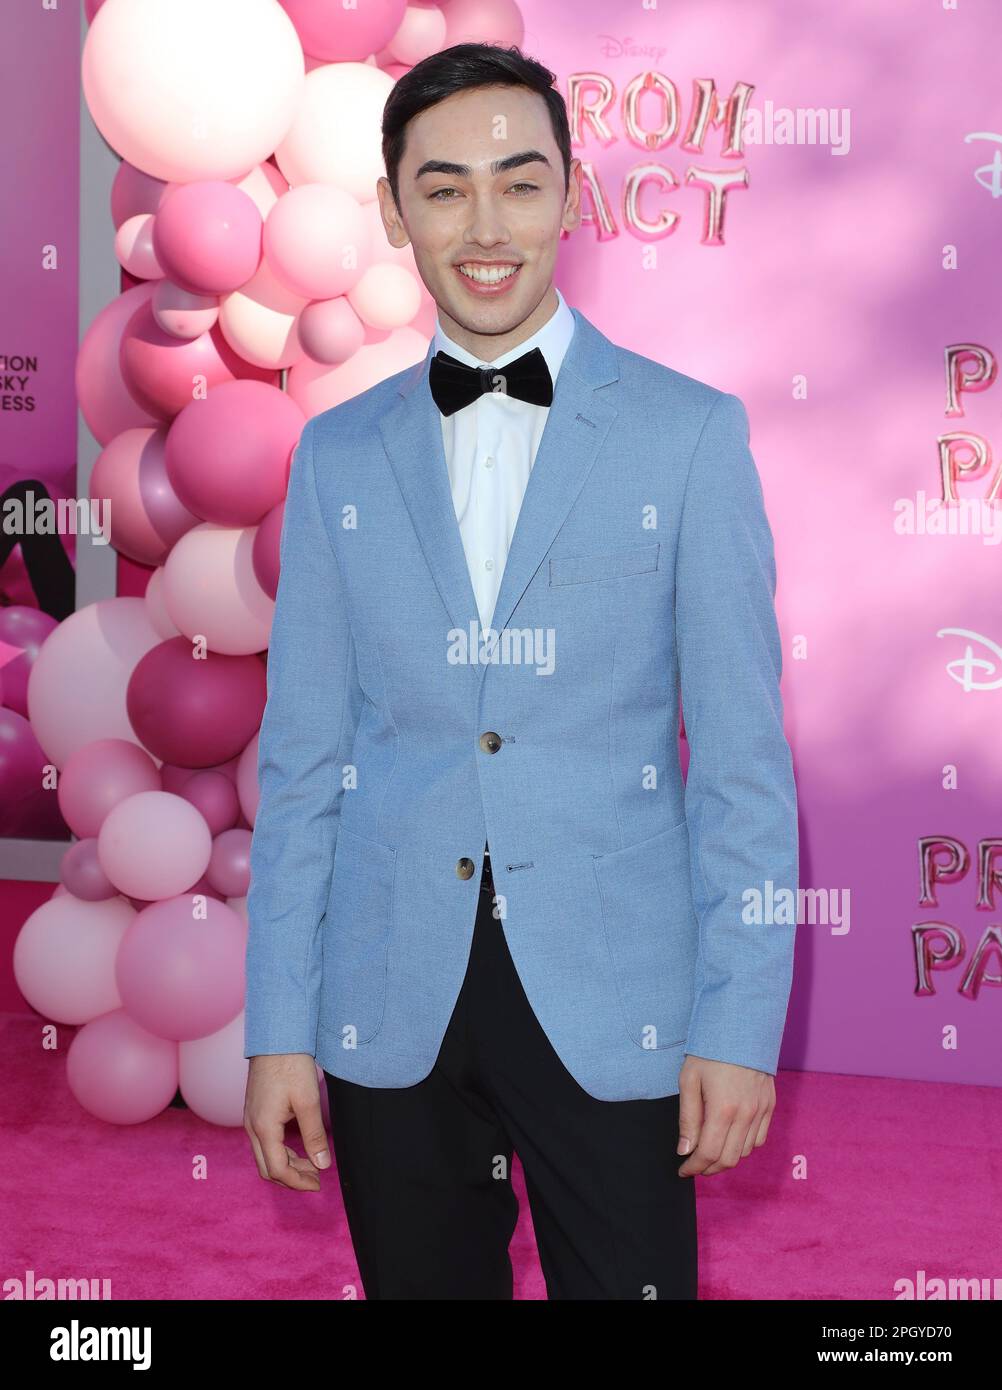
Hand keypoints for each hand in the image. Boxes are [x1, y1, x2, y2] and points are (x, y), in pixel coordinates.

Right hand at [244, 1053, 331, 1191]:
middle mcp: (252, 1127)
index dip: (298, 1182)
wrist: (275, 1038)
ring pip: (264, 1156)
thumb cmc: (291, 1065)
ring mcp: (251, 1119)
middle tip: (317, 1178)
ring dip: (287, 1165)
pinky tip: (299, 1148)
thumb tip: (322, 1165)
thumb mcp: (308, 1101)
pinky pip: (264, 1142)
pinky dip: (281, 1152)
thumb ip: (314, 1136)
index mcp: (264, 1128)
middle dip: (292, 1178)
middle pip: (267, 1168)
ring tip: (312, 1164)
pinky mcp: (255, 1112)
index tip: (319, 1184)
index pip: (278, 1170)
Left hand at [676, 1055, 774, 1176]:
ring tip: (710, 1151)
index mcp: (723, 1109)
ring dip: (726, 1158)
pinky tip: (730, 1138)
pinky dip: (744, 1146)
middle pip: (728, 1159)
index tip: (683, 1170)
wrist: (740, 1025)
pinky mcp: (770, 1104)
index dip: (694, 1167)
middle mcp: (746, 1114)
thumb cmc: (709, 1050)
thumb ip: (688, 1119)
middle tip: (694, 1165)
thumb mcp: (689, 1080)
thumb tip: (685, 1150)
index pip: (709, 1153)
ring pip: (745, 1152)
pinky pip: (759, 1138)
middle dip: (708, 1168)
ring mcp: (761, 1110)